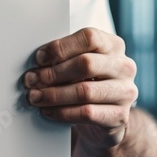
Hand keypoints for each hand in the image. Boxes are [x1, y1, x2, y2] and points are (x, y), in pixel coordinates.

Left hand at [23, 27, 137, 147]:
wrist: (105, 117)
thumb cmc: (87, 83)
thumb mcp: (79, 65)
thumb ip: (65, 58)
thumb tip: (37, 62)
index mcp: (113, 45)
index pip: (89, 38)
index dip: (61, 47)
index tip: (40, 58)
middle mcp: (124, 66)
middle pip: (86, 64)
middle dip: (53, 73)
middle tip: (31, 80)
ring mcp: (125, 92)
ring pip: (84, 91)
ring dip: (54, 95)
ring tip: (35, 97)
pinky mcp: (120, 116)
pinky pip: (87, 113)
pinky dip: (62, 112)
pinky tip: (48, 111)